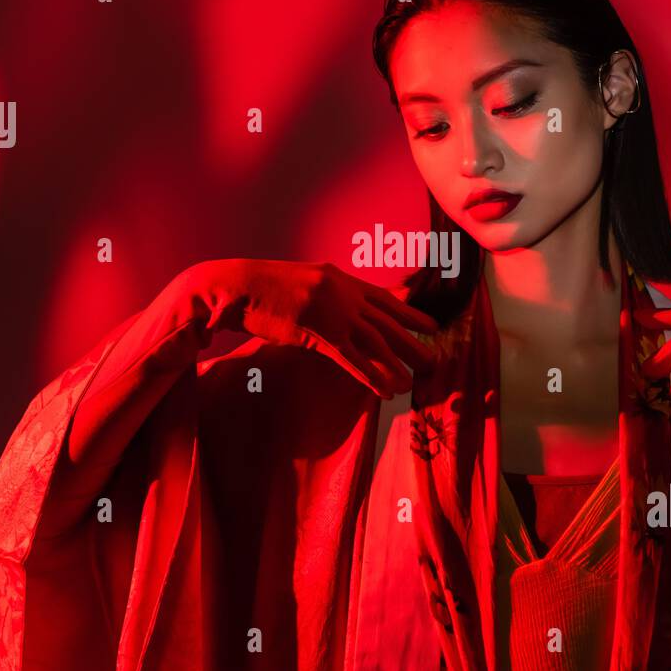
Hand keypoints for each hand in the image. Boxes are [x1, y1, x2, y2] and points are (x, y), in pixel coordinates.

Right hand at [180, 258, 438, 398]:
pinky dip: (371, 377)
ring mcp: (332, 313)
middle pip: (387, 322)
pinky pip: (352, 360)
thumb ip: (328, 293)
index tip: (431, 324)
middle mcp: (342, 293)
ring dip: (397, 365)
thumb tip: (343, 308)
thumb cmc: (263, 287)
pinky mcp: (317, 334)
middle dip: (413, 342)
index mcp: (339, 278)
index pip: (383, 297)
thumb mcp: (303, 282)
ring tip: (414, 382)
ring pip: (375, 343)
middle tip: (434, 359)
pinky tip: (385, 391)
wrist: (236, 287)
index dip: (409, 312)